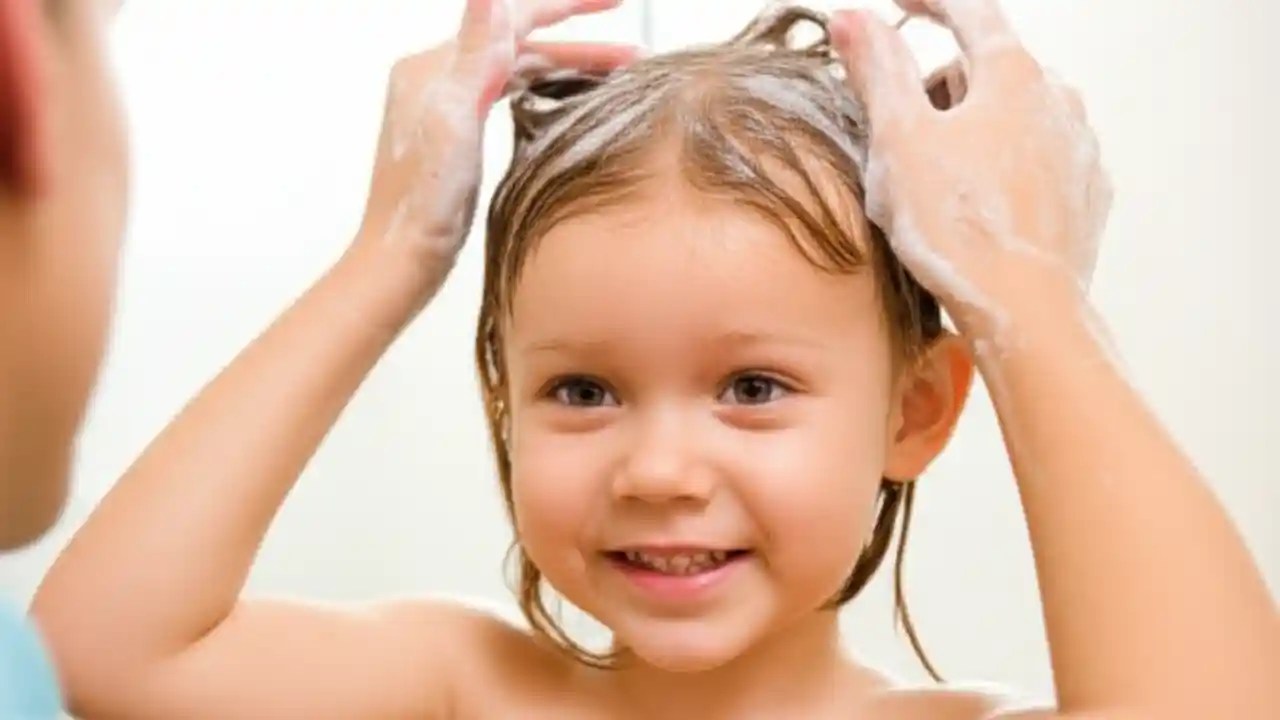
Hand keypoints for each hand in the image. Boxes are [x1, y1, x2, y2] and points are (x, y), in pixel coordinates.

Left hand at [356, 0, 639, 285]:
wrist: (403, 256)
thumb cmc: (421, 197)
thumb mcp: (454, 116)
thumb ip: (477, 52)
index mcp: (435, 65)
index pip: (512, 18)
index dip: (567, 6)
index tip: (615, 0)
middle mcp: (441, 78)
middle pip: (522, 45)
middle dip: (581, 45)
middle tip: (634, 51)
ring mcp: (450, 108)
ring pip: (521, 73)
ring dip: (571, 70)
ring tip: (621, 76)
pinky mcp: (461, 138)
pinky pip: (512, 98)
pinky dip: (548, 93)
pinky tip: (572, 102)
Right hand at [830, 0, 1112, 343]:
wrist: (1025, 313)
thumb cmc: (959, 231)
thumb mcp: (899, 141)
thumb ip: (878, 71)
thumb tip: (854, 18)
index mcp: (1013, 75)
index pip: (969, 9)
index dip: (926, 0)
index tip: (896, 2)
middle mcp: (1058, 99)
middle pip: (989, 66)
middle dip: (942, 83)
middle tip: (901, 131)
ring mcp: (1078, 148)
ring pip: (1016, 113)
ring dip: (974, 126)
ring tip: (937, 178)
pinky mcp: (1085, 195)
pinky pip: (1038, 158)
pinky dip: (1003, 164)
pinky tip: (976, 204)